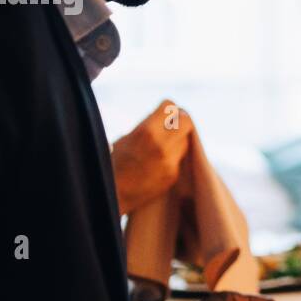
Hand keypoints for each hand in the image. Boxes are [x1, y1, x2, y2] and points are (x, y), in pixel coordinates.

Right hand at [111, 99, 194, 214]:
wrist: (114, 194)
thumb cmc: (115, 162)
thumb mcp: (126, 138)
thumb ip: (147, 125)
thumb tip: (165, 115)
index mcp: (147, 131)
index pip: (170, 107)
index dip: (167, 108)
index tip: (164, 112)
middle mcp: (162, 145)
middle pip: (186, 121)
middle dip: (180, 120)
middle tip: (172, 124)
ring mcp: (170, 161)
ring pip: (185, 140)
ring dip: (178, 138)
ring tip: (164, 142)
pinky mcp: (174, 174)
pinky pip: (180, 156)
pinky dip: (174, 154)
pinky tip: (161, 158)